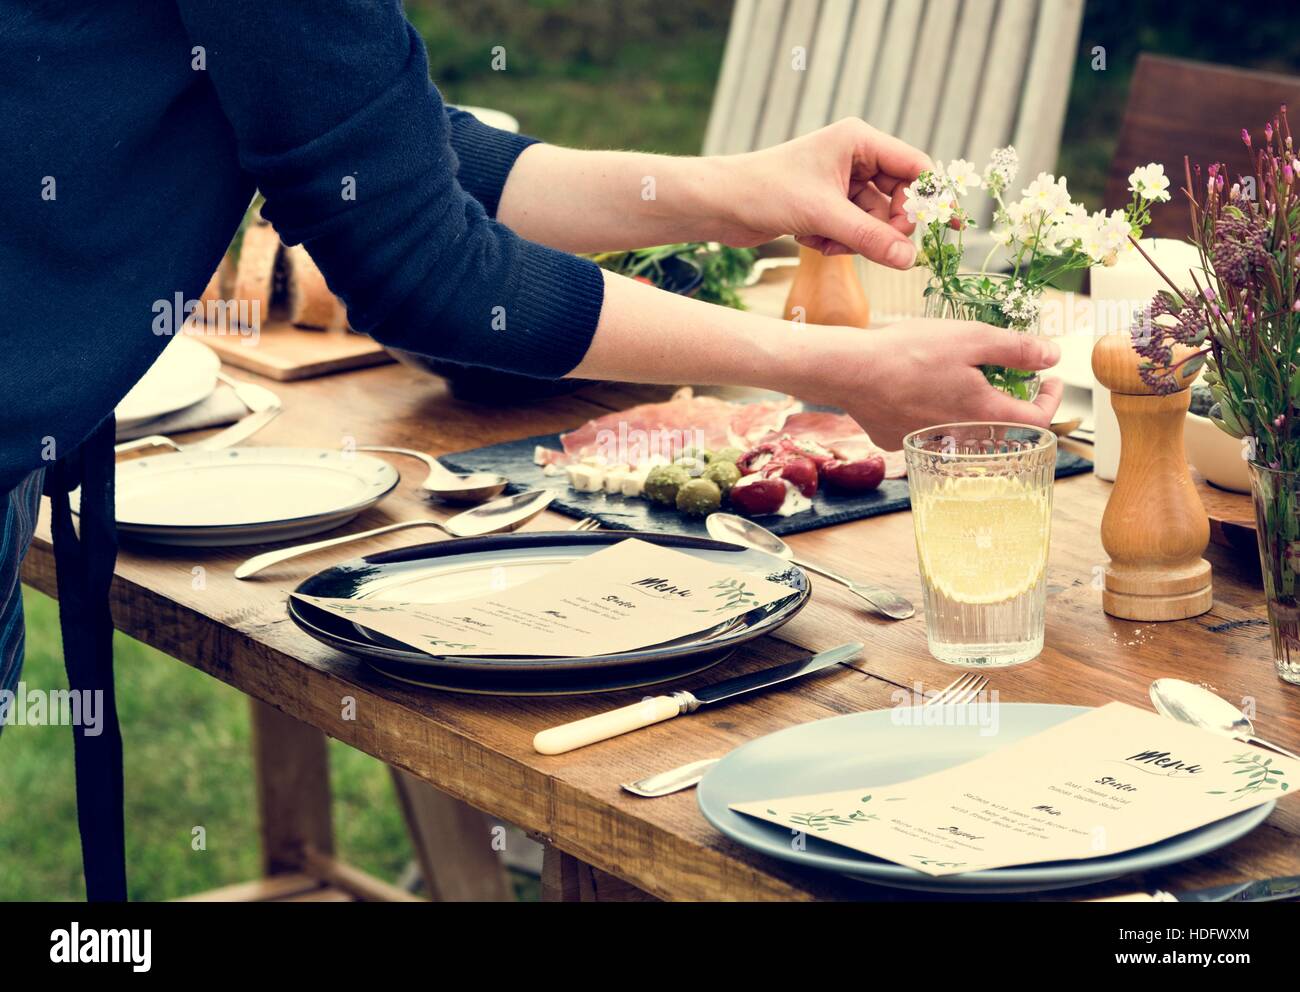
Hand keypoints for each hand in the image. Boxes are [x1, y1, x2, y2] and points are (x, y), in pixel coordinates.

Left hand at [707, 118, 931, 269]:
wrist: (719, 204)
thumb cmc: (766, 192)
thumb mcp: (823, 217)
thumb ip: (870, 238)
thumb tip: (911, 260)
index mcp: (859, 141)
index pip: (915, 167)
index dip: (933, 198)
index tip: (948, 229)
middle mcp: (855, 158)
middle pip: (899, 200)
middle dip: (885, 228)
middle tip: (875, 246)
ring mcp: (841, 184)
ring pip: (875, 222)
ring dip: (855, 240)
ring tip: (824, 240)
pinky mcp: (828, 207)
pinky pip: (853, 232)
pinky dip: (837, 243)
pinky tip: (809, 241)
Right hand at [786, 321, 1063, 449]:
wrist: (850, 370)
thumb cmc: (910, 351)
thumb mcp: (972, 338)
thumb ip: (1017, 349)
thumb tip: (1052, 356)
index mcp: (985, 413)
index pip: (1037, 419)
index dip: (1051, 399)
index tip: (1049, 380)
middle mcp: (960, 437)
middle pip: (999, 427)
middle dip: (1008, 400)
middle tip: (1001, 373)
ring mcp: (927, 443)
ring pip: (962, 431)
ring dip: (969, 408)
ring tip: (956, 378)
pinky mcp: (898, 441)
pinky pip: (925, 431)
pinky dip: (930, 413)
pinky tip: (915, 391)